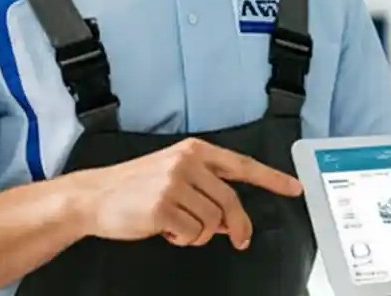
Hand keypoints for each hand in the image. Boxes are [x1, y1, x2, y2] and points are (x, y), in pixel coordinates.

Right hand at [74, 137, 301, 249]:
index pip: (242, 165)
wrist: (95, 196)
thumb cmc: (135, 187)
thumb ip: (206, 189)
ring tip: (178, 226)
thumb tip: (231, 219)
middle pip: (231, 202)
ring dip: (200, 234)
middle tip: (239, 240)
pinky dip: (183, 239)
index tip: (294, 188)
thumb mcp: (174, 175)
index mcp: (194, 151)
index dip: (272, 178)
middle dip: (237, 227)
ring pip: (212, 221)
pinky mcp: (162, 206)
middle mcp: (187, 162)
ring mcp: (174, 183)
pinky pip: (192, 234)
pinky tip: (165, 230)